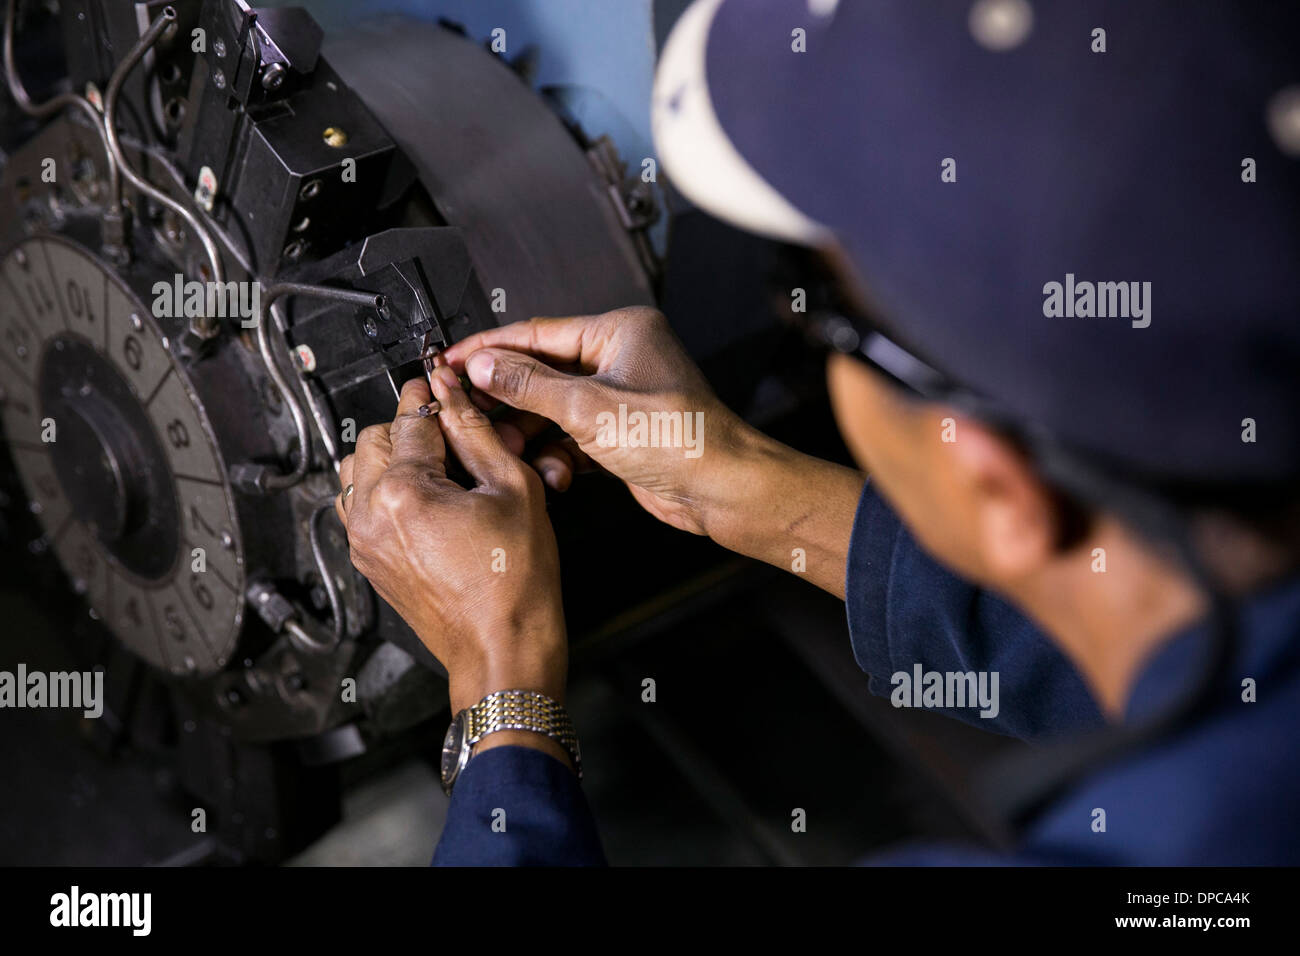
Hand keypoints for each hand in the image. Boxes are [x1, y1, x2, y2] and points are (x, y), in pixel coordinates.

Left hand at [336, 367, 566, 717]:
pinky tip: (428, 503)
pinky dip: (386, 493)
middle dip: (410, 428)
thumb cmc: (515, 584)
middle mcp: (371, 516)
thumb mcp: (513, 489)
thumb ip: (476, 432)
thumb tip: (454, 393)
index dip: (432, 395)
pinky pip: (360, 508)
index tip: (443, 385)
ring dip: (391, 459)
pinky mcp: (369, 562)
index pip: (409, 417)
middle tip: (453, 436)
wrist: (503, 648)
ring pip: (358, 472)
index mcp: (404, 492)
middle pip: (373, 438)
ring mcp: (364, 543)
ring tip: (439, 472)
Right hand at [443, 307, 865, 597]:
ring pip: (552, 410)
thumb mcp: (589, 409)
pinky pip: (571, 438)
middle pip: (541, 373)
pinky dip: (558, 456)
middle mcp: (619, 359)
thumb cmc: (680, 439)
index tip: (450, 360)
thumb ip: (528, 385)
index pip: (537, 333)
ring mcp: (620, 397)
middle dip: (509, 401)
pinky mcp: (621, 434)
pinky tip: (555, 475)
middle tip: (472, 415)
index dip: (489, 348)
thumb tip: (484, 363)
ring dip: (532, 435)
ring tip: (510, 451)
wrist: (723, 491)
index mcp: (618, 332)